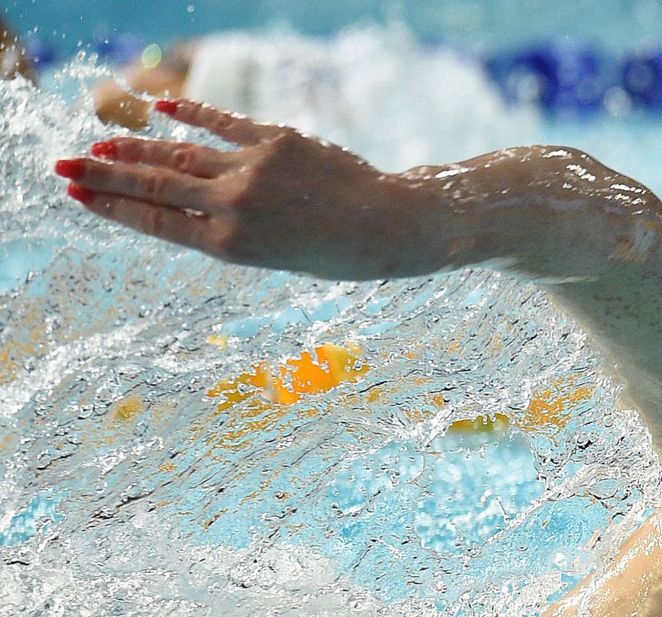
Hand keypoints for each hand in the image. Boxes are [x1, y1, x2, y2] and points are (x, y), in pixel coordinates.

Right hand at [55, 99, 438, 280]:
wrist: (387, 226)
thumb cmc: (333, 249)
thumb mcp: (273, 251)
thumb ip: (229, 224)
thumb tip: (187, 193)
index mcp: (231, 245)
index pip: (156, 222)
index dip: (113, 208)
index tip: (78, 197)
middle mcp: (234, 207)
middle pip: (154, 187)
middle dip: (104, 177)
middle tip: (62, 167)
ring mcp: (252, 170)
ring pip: (178, 155)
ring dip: (133, 149)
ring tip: (97, 145)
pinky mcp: (275, 139)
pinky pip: (222, 121)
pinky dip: (190, 112)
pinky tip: (161, 107)